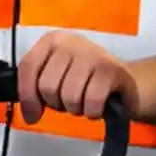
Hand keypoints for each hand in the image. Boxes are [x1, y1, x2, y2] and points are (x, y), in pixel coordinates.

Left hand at [18, 30, 136, 124]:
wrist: (128, 81)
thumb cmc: (86, 80)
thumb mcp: (57, 77)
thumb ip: (36, 88)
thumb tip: (29, 114)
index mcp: (52, 40)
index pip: (28, 67)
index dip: (27, 96)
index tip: (32, 115)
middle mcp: (71, 42)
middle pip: (47, 85)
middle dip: (56, 103)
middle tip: (68, 102)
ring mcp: (93, 54)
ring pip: (69, 96)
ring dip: (75, 109)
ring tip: (83, 102)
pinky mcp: (113, 70)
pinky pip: (92, 101)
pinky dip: (92, 112)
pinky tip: (97, 106)